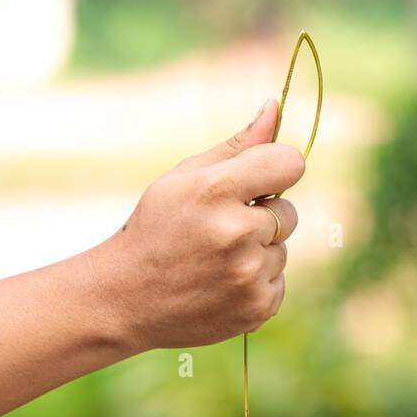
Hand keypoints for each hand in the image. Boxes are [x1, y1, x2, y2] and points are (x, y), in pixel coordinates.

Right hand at [91, 100, 304, 351]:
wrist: (126, 300)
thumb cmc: (155, 231)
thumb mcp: (183, 179)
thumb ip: (236, 147)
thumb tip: (275, 108)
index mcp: (217, 190)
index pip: (289, 164)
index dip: (277, 171)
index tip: (261, 182)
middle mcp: (237, 233)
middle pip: (289, 212)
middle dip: (262, 217)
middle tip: (218, 232)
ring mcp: (248, 276)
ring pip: (281, 251)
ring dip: (257, 253)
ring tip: (214, 263)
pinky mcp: (256, 309)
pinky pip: (277, 283)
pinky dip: (255, 285)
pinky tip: (219, 286)